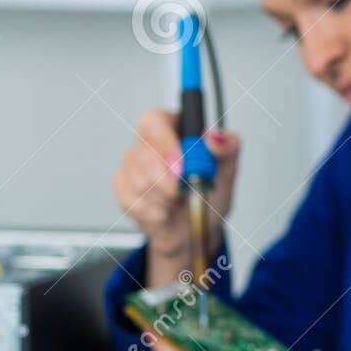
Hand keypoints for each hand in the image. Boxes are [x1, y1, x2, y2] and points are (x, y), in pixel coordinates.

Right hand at [112, 109, 239, 266]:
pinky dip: (151, 211)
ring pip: (137, 179)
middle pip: (143, 153)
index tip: (180, 168)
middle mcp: (149, 142)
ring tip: (177, 201)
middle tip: (182, 193)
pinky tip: (164, 211)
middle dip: (165, 181)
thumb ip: (228, 148)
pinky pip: (129, 198)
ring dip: (163, 199)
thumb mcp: (227, 171)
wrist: (196, 228)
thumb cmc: (209, 194)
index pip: (155, 121)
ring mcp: (132, 163)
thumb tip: (214, 137)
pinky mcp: (122, 185)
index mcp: (174, 127)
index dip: (164, 144)